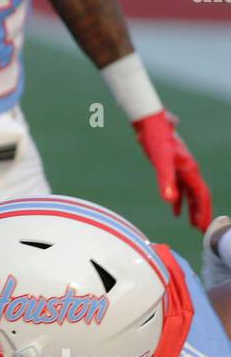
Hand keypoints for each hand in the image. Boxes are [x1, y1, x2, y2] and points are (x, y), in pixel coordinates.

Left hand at [133, 110, 211, 230]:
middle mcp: (189, 170)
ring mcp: (181, 169)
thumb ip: (165, 180)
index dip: (204, 212)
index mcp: (190, 170)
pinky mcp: (172, 168)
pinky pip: (179, 188)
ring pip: (191, 194)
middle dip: (203, 214)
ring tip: (193, 225)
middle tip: (205, 232)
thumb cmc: (156, 140)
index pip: (202, 195)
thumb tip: (169, 200)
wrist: (150, 124)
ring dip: (193, 209)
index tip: (205, 228)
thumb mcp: (161, 161)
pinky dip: (178, 201)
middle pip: (200, 196)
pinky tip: (174, 211)